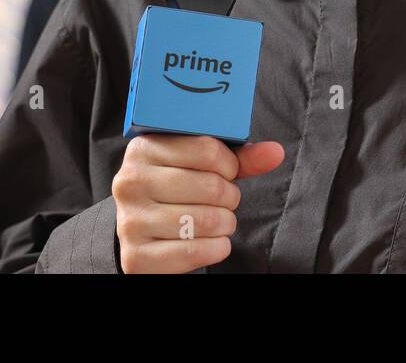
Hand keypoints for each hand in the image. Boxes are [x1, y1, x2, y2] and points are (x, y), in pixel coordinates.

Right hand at [112, 134, 284, 272]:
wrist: (138, 231)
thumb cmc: (175, 190)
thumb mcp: (200, 166)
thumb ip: (237, 158)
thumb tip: (275, 152)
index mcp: (143, 148)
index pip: (207, 149)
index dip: (230, 165)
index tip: (227, 173)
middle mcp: (130, 182)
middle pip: (210, 186)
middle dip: (230, 197)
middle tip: (224, 201)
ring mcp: (130, 220)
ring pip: (205, 220)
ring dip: (225, 223)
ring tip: (219, 220)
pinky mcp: (136, 256)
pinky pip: (194, 251)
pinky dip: (216, 248)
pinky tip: (212, 241)